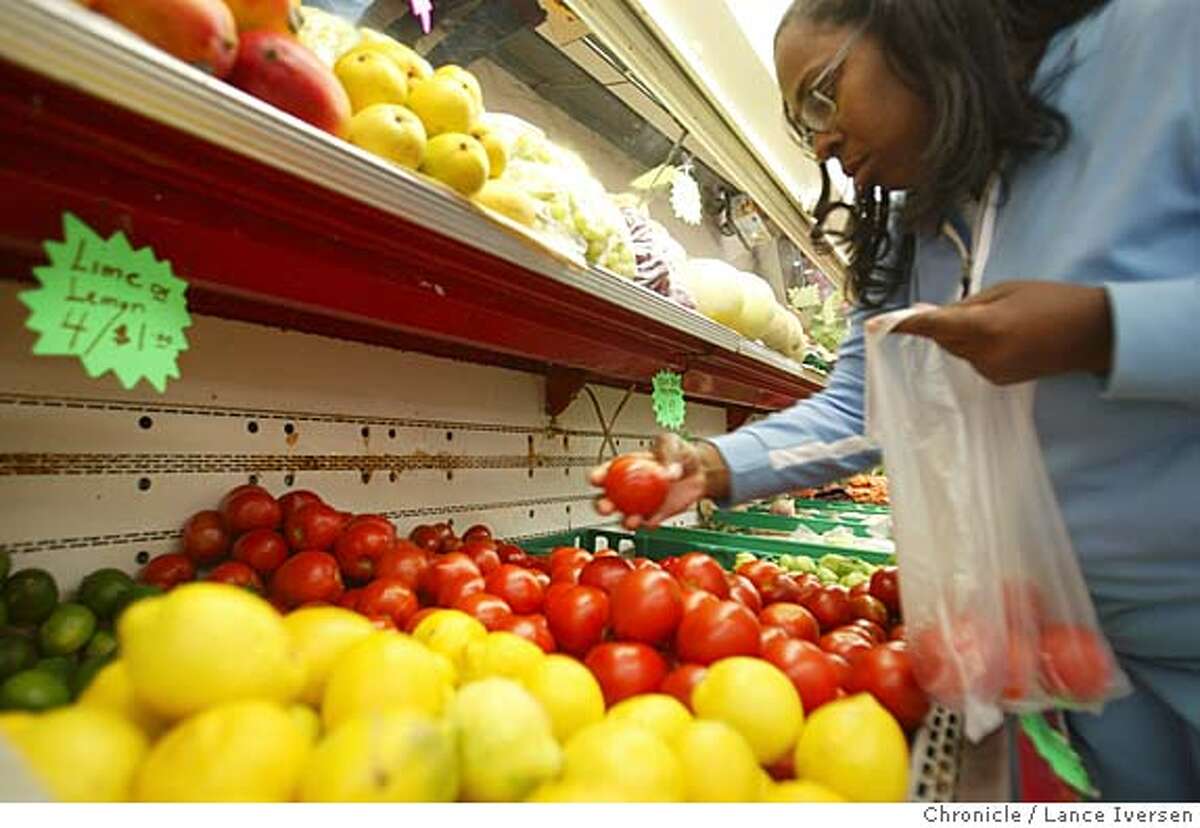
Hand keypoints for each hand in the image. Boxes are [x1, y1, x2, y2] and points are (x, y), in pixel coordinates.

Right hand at [589, 433, 728, 529]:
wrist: (701, 471)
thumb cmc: (682, 453)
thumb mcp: (672, 443)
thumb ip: (667, 453)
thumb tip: (667, 471)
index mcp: (626, 467)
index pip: (606, 472)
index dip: (597, 476)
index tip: (596, 479)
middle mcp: (630, 488)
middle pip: (609, 499)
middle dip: (602, 505)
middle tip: (606, 506)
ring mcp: (641, 504)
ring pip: (625, 515)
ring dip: (624, 521)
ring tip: (630, 520)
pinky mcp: (655, 515)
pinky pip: (648, 523)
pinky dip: (647, 524)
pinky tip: (650, 522)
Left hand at [893, 281, 1112, 383]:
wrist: (1093, 334)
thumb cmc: (1051, 301)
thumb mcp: (1006, 291)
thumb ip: (965, 305)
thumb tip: (929, 313)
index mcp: (985, 327)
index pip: (935, 326)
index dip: (904, 324)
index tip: (877, 324)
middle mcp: (983, 355)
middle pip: (943, 338)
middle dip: (942, 322)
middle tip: (965, 305)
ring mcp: (991, 372)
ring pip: (957, 349)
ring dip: (963, 333)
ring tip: (1002, 317)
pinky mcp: (998, 381)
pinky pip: (972, 359)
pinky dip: (976, 345)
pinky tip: (1006, 335)